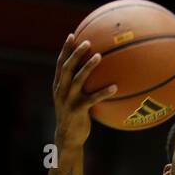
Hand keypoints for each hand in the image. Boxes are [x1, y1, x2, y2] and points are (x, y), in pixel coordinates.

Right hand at [53, 33, 117, 153]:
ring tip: (99, 56)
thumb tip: (94, 76)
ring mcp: (68, 100)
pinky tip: (115, 87)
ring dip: (88, 66)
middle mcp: (61, 91)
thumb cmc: (74, 118)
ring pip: (78, 79)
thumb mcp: (71, 100)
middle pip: (67, 67)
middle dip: (75, 53)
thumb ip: (78, 87)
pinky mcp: (78, 111)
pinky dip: (103, 92)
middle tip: (87, 42)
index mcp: (58, 86)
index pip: (60, 63)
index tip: (72, 35)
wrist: (68, 139)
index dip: (65, 49)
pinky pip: (93, 99)